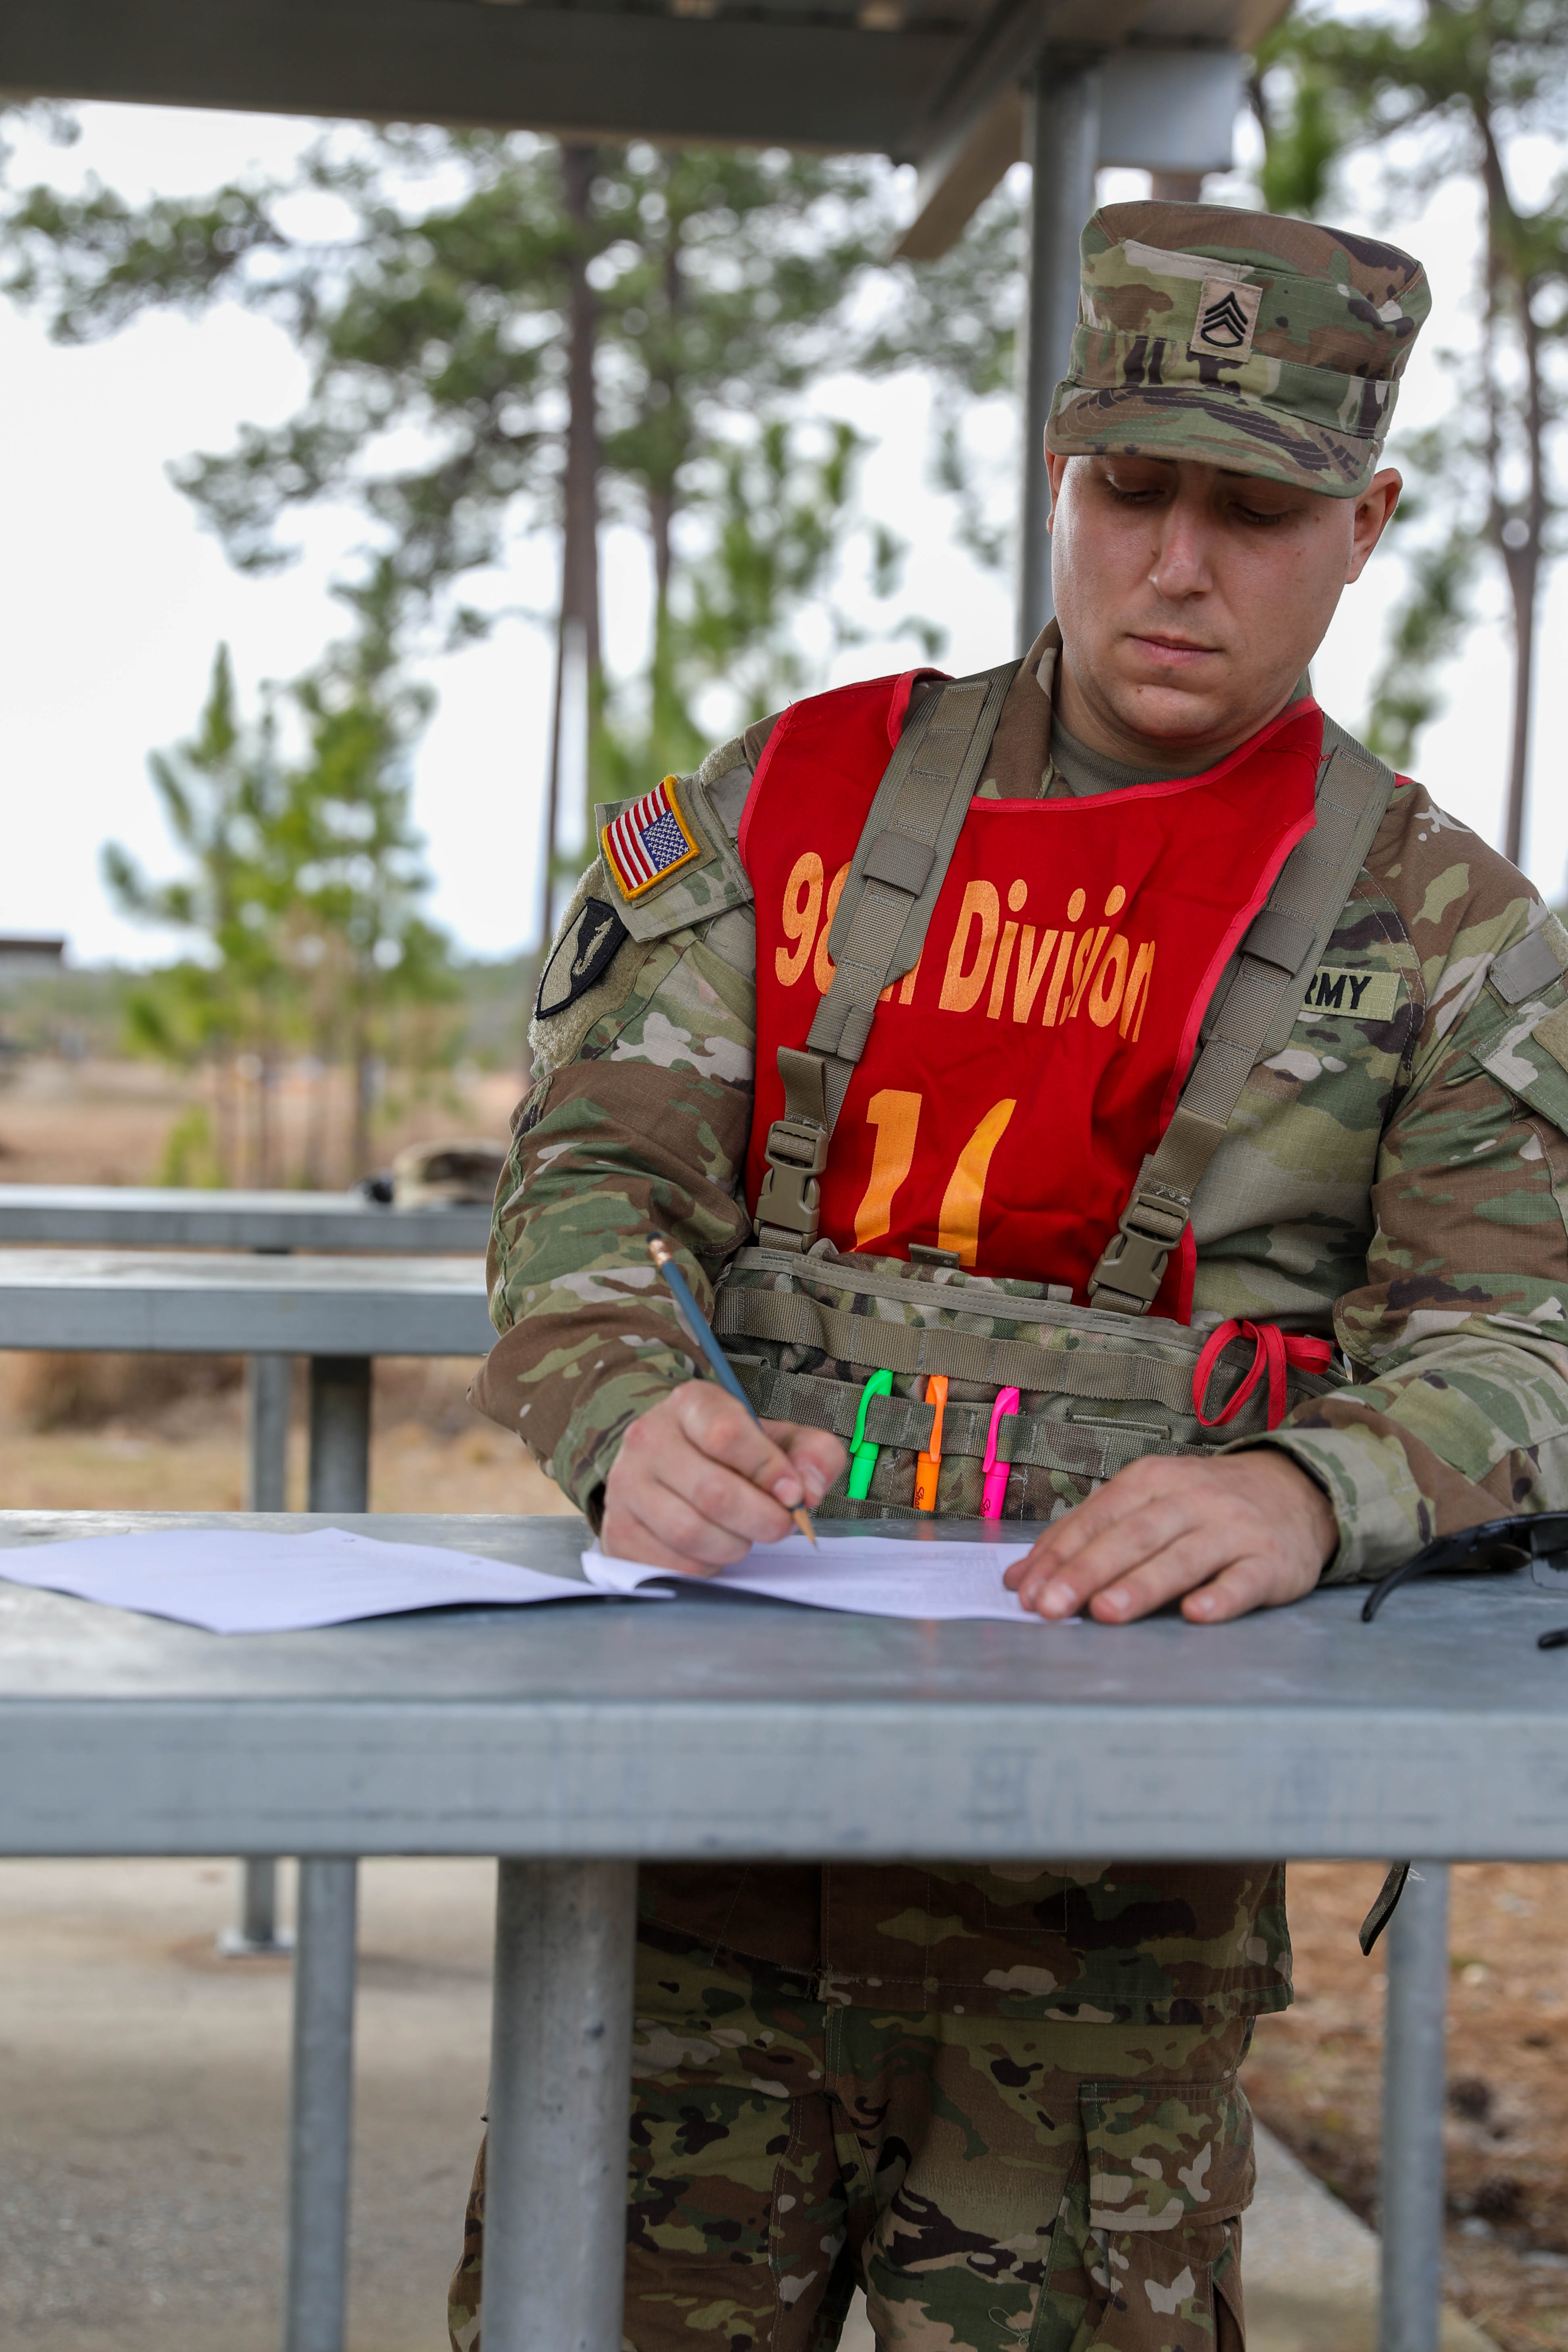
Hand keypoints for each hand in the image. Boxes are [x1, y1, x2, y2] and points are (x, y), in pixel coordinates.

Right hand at [600, 1386, 846, 1575]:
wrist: (668, 1463)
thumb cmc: (731, 1453)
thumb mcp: (778, 1437)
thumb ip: (813, 1453)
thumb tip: (809, 1490)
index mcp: (690, 1404)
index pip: (726, 1434)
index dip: (769, 1470)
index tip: (794, 1493)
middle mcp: (648, 1439)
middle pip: (712, 1492)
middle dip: (761, 1519)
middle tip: (780, 1525)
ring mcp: (626, 1486)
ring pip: (691, 1533)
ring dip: (734, 1545)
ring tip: (745, 1535)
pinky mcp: (618, 1530)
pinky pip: (672, 1563)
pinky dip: (706, 1565)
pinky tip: (714, 1548)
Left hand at [1004, 1452, 1336, 1624]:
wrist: (1296, 1491)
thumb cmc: (1203, 1505)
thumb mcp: (1147, 1503)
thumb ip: (1087, 1537)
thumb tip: (1022, 1579)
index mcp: (1152, 1480)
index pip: (1097, 1518)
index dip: (1059, 1555)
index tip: (1026, 1592)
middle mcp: (1191, 1500)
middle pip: (1133, 1536)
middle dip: (1088, 1572)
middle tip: (1051, 1606)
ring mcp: (1233, 1529)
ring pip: (1181, 1558)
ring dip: (1141, 1585)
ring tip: (1105, 1612)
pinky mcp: (1271, 1562)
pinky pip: (1243, 1581)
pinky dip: (1221, 1597)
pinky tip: (1197, 1614)